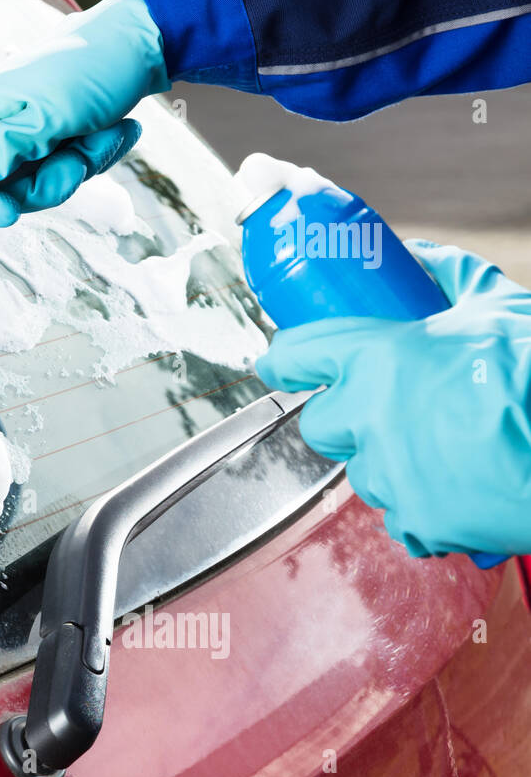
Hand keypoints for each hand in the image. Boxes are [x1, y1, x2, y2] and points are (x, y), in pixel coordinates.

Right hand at [0, 0, 168, 225]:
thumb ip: (1, 147)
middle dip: (46, 184)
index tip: (9, 211)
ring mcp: (28, 132)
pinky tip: (112, 128)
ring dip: (80, 165)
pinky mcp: (56, 137)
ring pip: (41, 184)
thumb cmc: (92, 65)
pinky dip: (94, 155)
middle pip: (2, 190)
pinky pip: (67, 170)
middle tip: (74, 159)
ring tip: (102, 131)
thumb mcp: (48, 112)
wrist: (145, 40)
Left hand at [256, 241, 530, 556]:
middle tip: (389, 410)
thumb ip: (445, 275)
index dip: (285, 358)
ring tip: (443, 447)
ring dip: (389, 461)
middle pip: (320, 423)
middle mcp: (369, 417)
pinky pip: (400, 515)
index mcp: (376, 358)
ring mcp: (389, 474)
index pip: (297, 355)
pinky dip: (423, 505)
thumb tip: (415, 255)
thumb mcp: (495, 303)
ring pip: (362, 470)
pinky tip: (459, 486)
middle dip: (345, 418)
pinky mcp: (415, 521)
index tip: (280, 362)